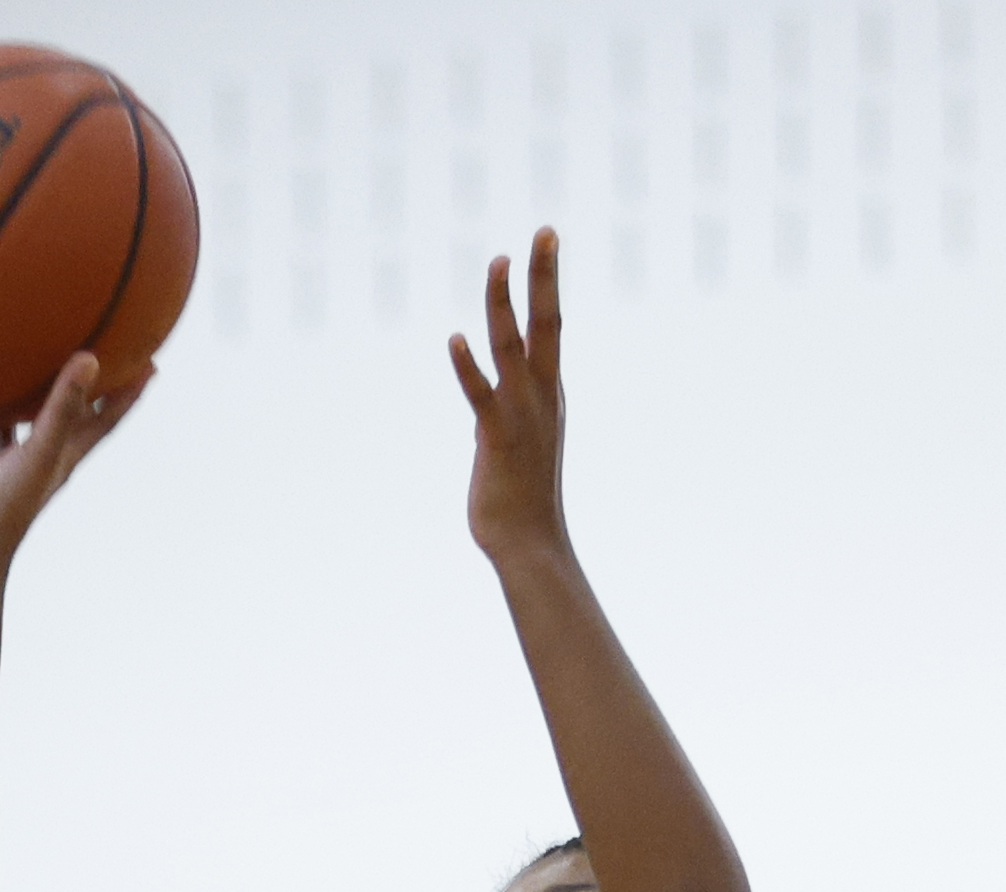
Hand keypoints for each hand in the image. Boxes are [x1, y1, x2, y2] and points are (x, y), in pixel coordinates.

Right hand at [0, 354, 150, 565]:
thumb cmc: (6, 509)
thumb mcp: (40, 452)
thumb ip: (63, 408)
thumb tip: (91, 359)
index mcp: (60, 461)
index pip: (103, 422)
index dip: (126, 394)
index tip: (148, 361)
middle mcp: (31, 464)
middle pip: (57, 419)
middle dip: (68, 388)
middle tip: (75, 344)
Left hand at [450, 229, 567, 565]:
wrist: (529, 546)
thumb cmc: (522, 503)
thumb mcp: (515, 449)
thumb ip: (500, 422)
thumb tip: (484, 416)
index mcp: (549, 396)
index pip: (550, 328)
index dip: (546, 283)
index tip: (544, 240)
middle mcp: (541, 398)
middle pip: (546, 325)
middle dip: (544, 277)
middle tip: (545, 230)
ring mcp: (521, 416)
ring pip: (512, 348)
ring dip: (503, 304)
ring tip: (498, 262)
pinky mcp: (495, 438)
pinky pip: (481, 397)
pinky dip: (468, 369)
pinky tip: (455, 340)